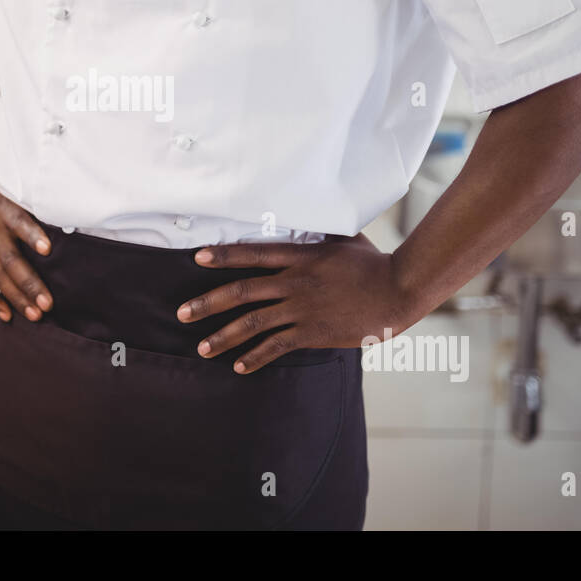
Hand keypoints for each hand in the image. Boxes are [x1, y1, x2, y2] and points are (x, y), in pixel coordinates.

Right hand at [0, 164, 52, 322]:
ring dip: (17, 298)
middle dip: (31, 284)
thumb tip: (66, 220)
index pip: (20, 223)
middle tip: (49, 304)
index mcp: (4, 211)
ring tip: (36, 316)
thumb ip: (30, 208)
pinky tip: (8, 316)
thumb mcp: (10, 189)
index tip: (48, 249)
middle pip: (12, 261)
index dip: (33, 236)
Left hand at [176, 235, 418, 373]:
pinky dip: (255, 357)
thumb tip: (306, 214)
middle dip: (208, 303)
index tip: (197, 258)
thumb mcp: (342, 238)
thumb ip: (318, 232)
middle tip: (183, 313)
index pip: (254, 253)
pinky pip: (277, 346)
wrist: (397, 291)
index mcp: (300, 256)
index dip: (224, 255)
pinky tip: (238, 366)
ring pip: (253, 323)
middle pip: (242, 291)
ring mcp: (302, 309)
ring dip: (224, 336)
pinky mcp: (313, 332)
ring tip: (202, 347)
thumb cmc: (372, 262)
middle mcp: (295, 282)